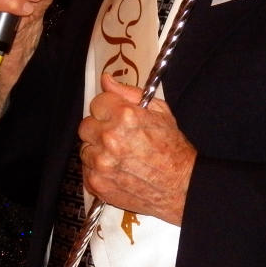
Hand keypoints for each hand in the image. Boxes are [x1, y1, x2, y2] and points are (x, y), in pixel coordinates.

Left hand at [79, 75, 196, 224]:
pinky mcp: (97, 183)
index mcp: (124, 116)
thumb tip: (106, 80)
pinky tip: (117, 170)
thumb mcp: (159, 111)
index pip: (97, 102)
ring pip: (84, 149)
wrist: (181, 186)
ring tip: (119, 156)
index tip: (115, 116)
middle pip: (86, 125)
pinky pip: (86, 170)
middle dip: (99, 129)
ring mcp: (101, 163)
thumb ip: (128, 93)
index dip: (107, 109)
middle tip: (118, 137)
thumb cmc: (173, 149)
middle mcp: (109, 138)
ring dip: (97, 150)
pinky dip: (98, 170)